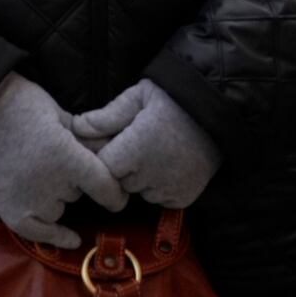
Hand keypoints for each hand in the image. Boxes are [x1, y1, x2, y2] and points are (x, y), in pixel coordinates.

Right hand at [0, 73, 126, 248]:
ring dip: (58, 195)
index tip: (120, 194)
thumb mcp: (58, 112)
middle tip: (57, 159)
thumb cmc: (16, 101)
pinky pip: (37, 233)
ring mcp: (26, 199)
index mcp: (65, 155)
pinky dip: (54, 236)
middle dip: (76, 180)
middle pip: (79, 193)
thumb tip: (111, 154)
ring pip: (59, 208)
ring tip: (40, 172)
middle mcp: (49, 183)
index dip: (116, 192)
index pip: (105, 187)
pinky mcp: (6, 208)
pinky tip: (70, 239)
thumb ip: (84, 138)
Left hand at [71, 80, 221, 209]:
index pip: (101, 166)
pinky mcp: (183, 198)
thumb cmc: (172, 99)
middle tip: (135, 142)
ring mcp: (168, 190)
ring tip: (153, 151)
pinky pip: (159, 198)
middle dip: (120, 165)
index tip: (112, 139)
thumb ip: (105, 117)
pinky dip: (158, 186)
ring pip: (138, 191)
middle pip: (118, 180)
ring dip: (138, 178)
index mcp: (133, 151)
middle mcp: (150, 176)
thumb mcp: (136, 97)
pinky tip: (166, 164)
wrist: (218, 112)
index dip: (103, 153)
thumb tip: (76, 128)